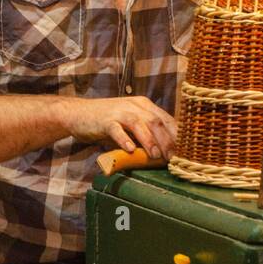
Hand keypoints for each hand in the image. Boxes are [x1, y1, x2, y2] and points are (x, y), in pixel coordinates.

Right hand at [61, 95, 177, 159]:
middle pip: (156, 121)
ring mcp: (119, 111)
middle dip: (167, 140)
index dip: (177, 135)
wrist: (78, 114)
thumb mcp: (130, 124)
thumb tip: (166, 152)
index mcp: (144, 105)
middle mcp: (134, 105)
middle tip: (172, 158)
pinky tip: (130, 150)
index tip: (184, 152)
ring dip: (149, 140)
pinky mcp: (105, 120)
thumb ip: (146, 133)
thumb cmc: (108, 122)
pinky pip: (116, 129)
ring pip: (139, 123)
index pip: (166, 119)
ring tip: (155, 155)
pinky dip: (124, 139)